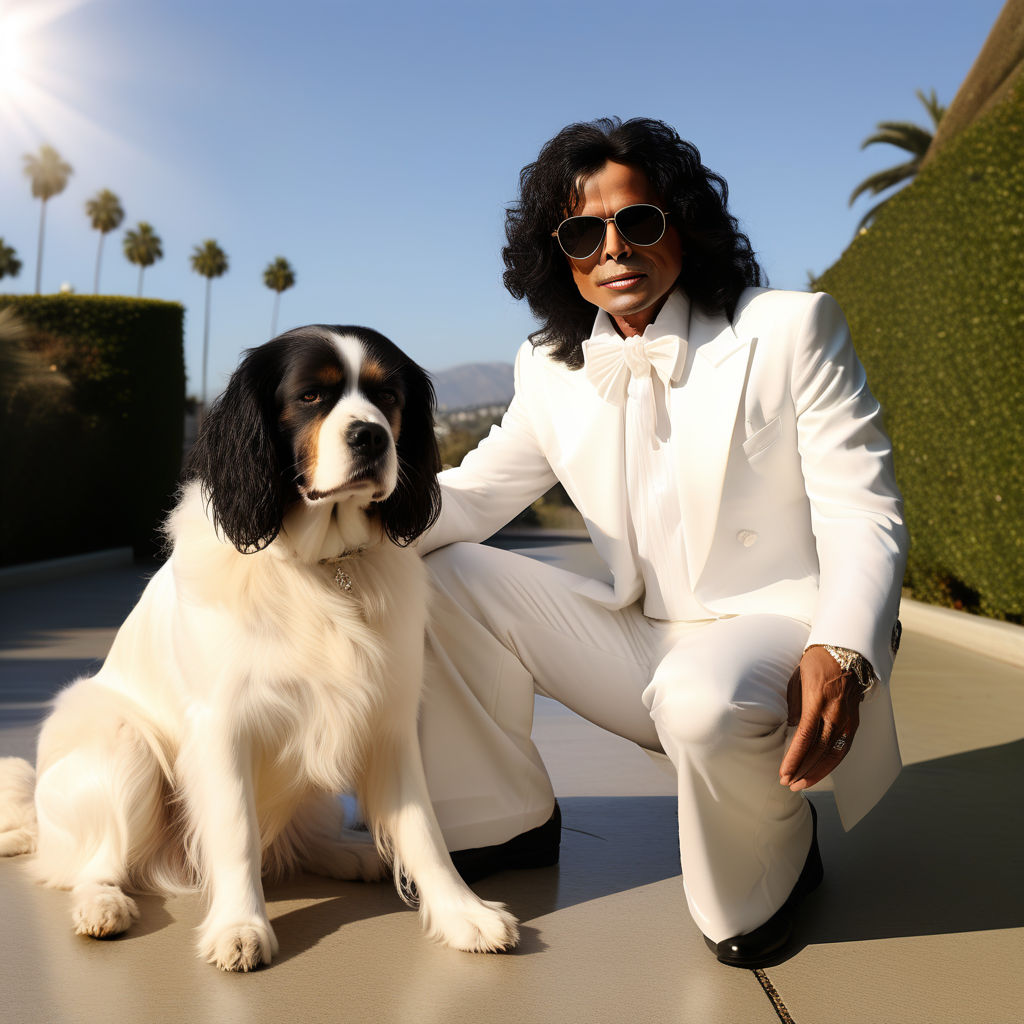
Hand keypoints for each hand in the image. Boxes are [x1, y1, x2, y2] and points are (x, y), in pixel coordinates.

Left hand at [779, 646, 862, 791]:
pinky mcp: (855, 722)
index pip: (805, 738)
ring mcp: (848, 719)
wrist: (845, 653)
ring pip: (835, 754)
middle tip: (789, 784)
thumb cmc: (815, 664)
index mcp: (817, 702)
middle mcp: (835, 714)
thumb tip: (791, 729)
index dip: (794, 759)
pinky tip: (819, 771)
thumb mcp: (797, 680)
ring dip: (818, 772)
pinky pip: (843, 748)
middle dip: (804, 770)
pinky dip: (831, 763)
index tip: (783, 773)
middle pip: (820, 751)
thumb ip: (794, 706)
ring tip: (802, 783)